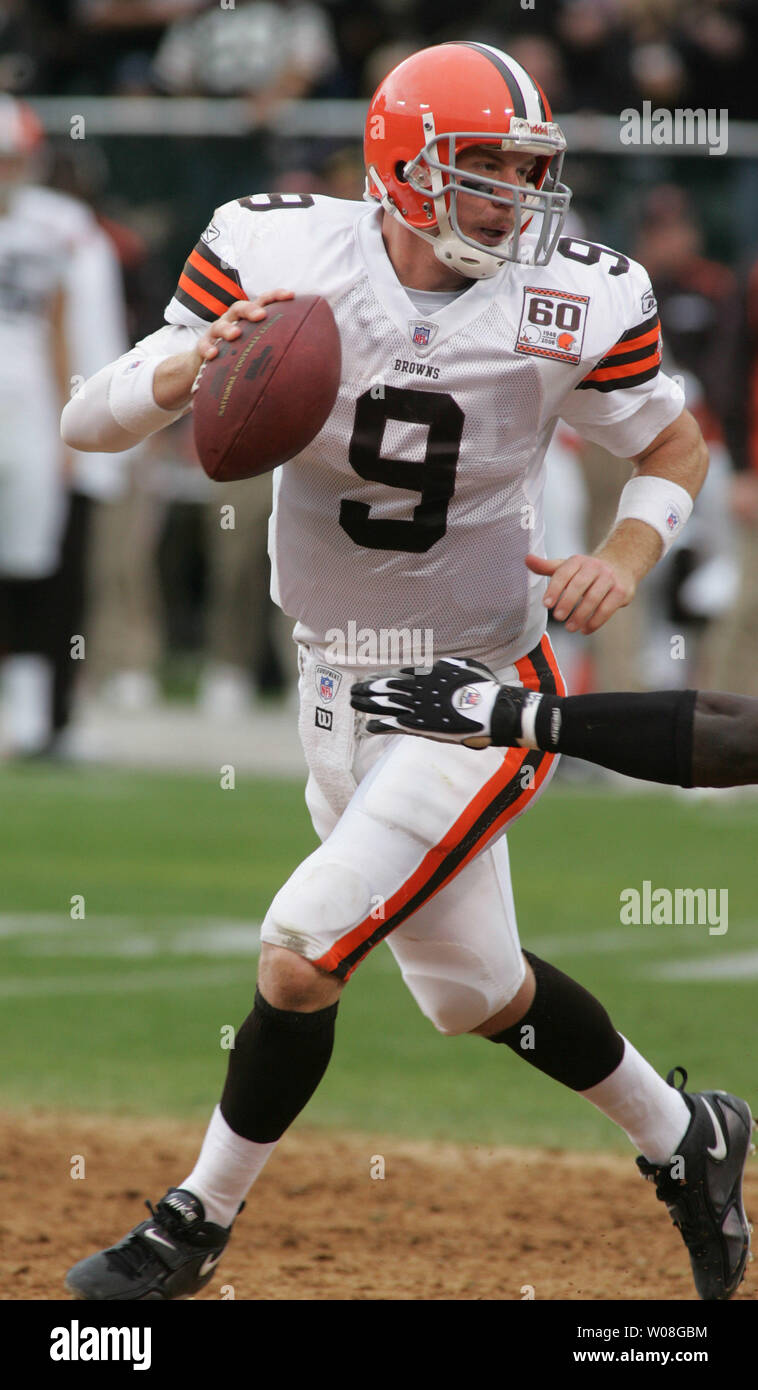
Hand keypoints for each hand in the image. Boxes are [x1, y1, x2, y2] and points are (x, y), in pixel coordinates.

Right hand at [153, 290, 294, 410]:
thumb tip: (316, 366)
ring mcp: (216, 333)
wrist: (207, 369)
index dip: (276, 296)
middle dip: (250, 309)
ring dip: (227, 329)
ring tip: (236, 335)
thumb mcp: (259, 351)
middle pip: (240, 308)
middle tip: (261, 316)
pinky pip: (203, 346)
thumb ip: (280, 351)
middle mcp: (232, 321)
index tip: (291, 295)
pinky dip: (207, 349)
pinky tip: (213, 356)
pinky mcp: (202, 347)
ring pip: (219, 325)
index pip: (263, 302)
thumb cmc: (241, 358)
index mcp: (248, 320)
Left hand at [351, 658, 520, 747]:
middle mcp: (418, 689)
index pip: (398, 675)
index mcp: (427, 674)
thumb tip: (442, 664)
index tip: (370, 679)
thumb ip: (449, 665)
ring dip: (367, 704)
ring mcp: (416, 708)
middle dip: (368, 688)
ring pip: (385, 704)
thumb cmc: (482, 687)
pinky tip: (369, 727)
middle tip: (355, 689)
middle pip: (386, 688)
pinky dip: (379, 726)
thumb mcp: (465, 667)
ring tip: (354, 703)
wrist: (489, 709)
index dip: (382, 677)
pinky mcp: (419, 726)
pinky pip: (393, 725)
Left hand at [526, 552, 635, 634]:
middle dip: (567, 603)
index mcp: (577, 560)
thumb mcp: (567, 566)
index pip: (564, 573)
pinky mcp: (621, 592)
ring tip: (569, 628)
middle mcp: (594, 567)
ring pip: (593, 599)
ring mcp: (609, 579)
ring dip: (580, 615)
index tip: (546, 604)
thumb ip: (547, 567)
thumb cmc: (587, 570)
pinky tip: (585, 630)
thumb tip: (527, 559)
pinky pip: (607, 609)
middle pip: (579, 585)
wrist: (621, 565)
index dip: (554, 589)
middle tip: (557, 618)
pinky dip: (595, 621)